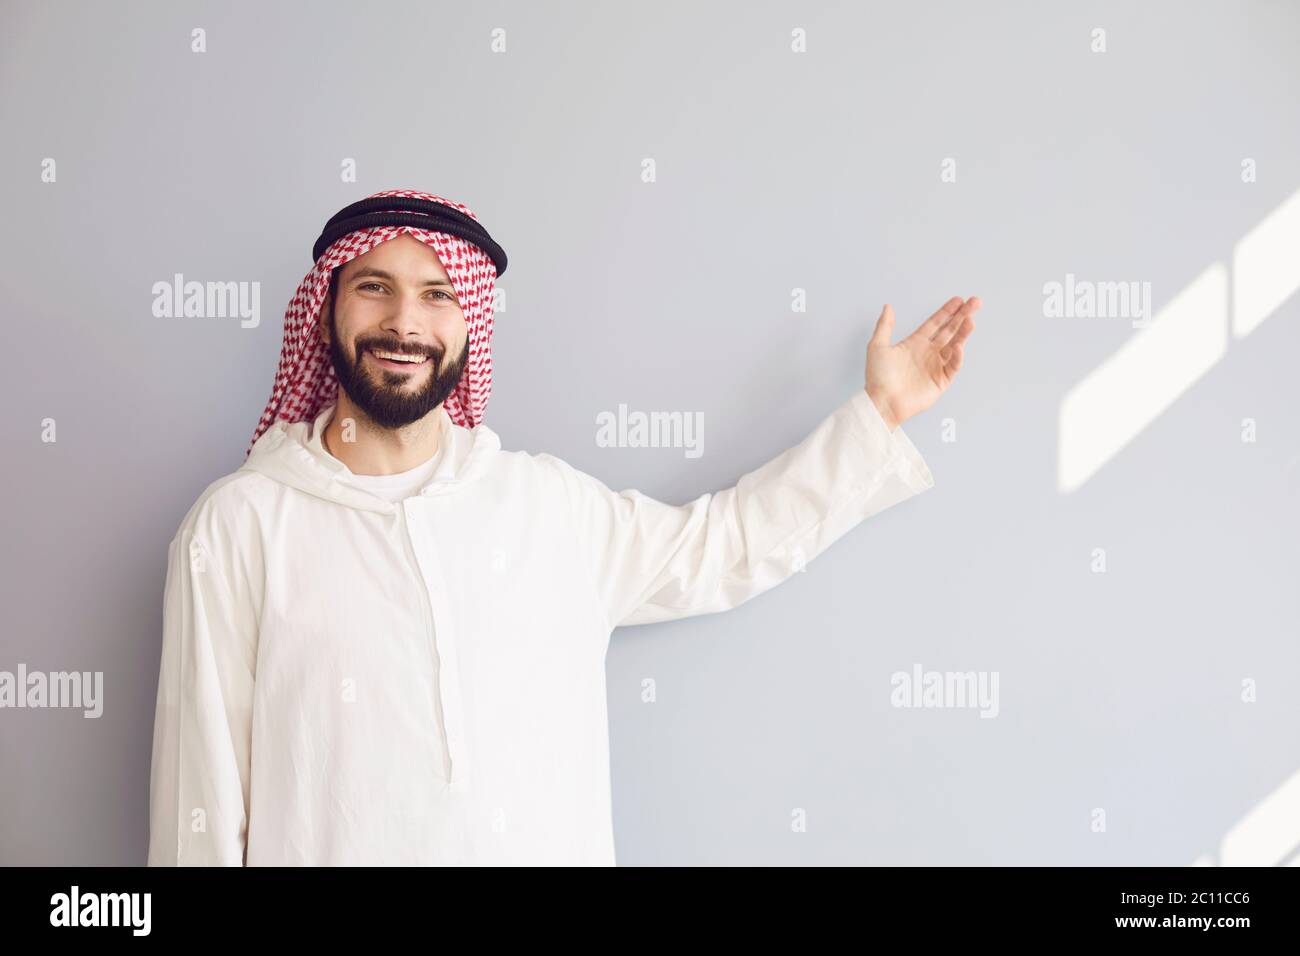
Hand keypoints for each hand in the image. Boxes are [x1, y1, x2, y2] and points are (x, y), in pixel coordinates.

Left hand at [864, 296, 979, 429]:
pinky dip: (957, 356)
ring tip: (971, 320)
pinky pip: (953, 366)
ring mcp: (935, 366)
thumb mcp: (877, 346)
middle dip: (962, 316)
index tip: (959, 299)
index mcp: (915, 343)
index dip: (947, 311)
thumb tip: (888, 306)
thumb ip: (885, 325)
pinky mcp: (941, 381)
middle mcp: (927, 352)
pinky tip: (958, 345)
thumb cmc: (878, 377)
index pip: (935, 323)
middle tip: (975, 302)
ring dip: (963, 333)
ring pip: (955, 345)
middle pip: (949, 330)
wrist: (882, 402)